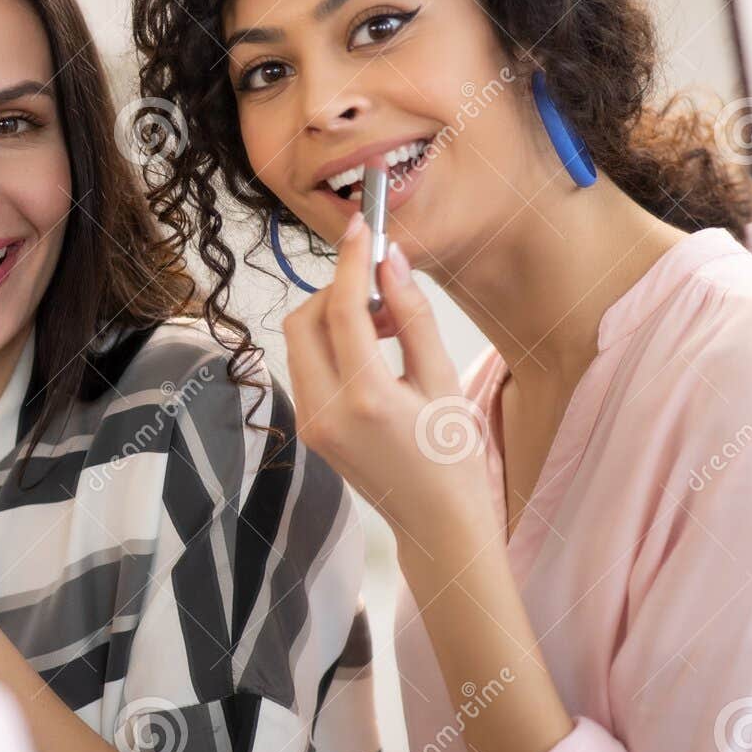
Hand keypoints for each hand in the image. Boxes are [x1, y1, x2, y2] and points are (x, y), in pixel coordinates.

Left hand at [284, 216, 500, 568]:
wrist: (437, 525)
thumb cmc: (452, 456)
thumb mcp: (443, 380)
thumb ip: (413, 317)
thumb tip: (390, 260)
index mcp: (364, 399)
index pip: (340, 310)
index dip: (349, 261)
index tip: (361, 226)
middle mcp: (323, 411)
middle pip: (302, 320)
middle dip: (335, 292)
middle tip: (384, 292)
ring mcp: (308, 422)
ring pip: (298, 342)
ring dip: (332, 318)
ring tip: (388, 325)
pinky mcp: (307, 428)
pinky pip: (306, 367)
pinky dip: (330, 345)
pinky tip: (372, 351)